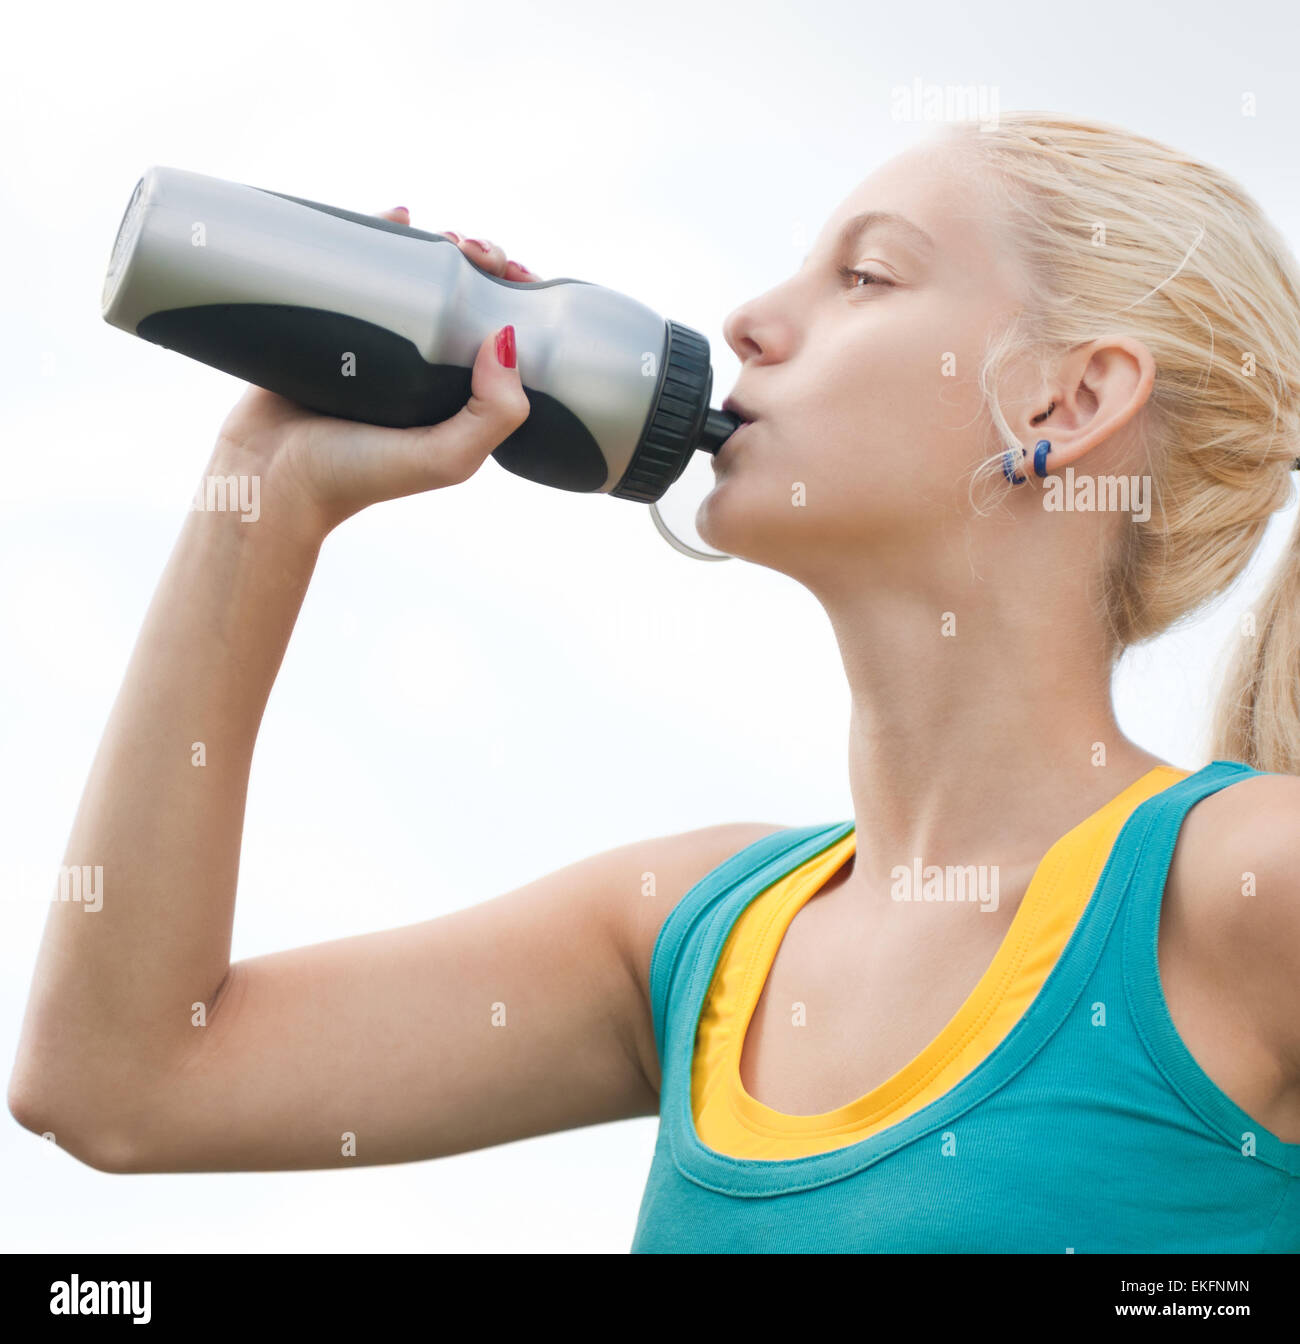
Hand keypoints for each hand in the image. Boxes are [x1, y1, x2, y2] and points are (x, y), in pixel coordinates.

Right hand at [211, 206, 539, 543]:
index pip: (503, 336)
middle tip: (471, 248)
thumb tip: (506, 335)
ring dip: (437, 245)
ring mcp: (376, 343)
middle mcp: (423, 369)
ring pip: (417, 279)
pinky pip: (361, 269)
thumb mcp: (445, 458)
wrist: (266, 476)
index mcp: (458, 398)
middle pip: (464, 297)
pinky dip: (382, 235)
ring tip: (441, 232)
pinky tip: (398, 214)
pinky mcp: (329, 322)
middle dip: (480, 262)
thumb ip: (493, 414)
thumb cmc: (357, 476)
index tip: (512, 273)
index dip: (516, 298)